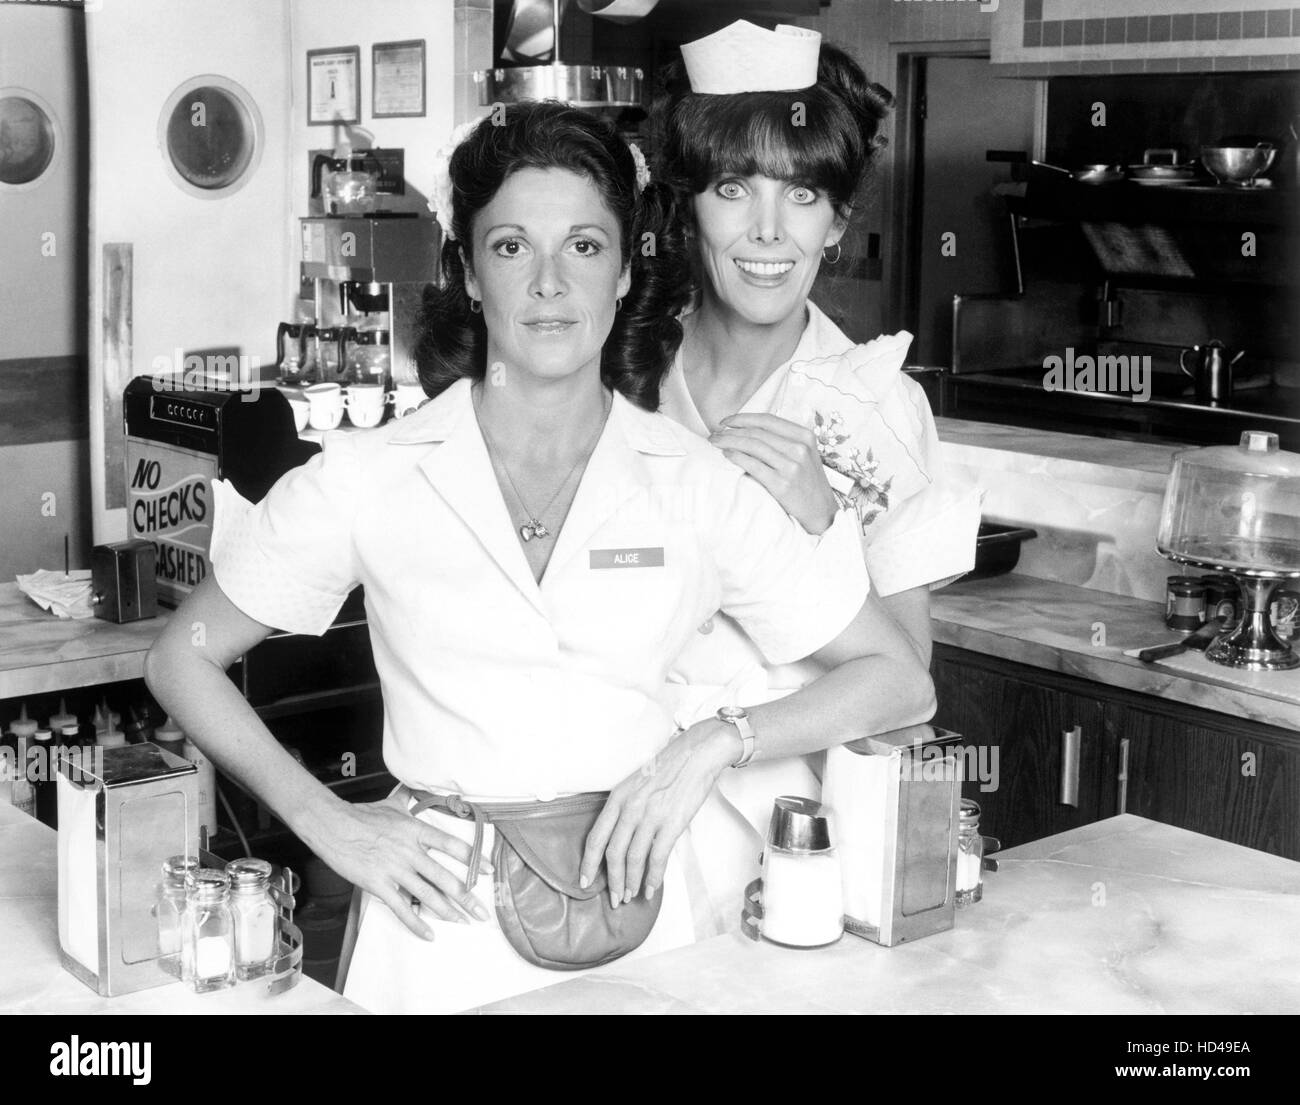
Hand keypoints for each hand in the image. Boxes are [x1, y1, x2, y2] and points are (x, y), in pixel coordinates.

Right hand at [304, 793, 493, 940]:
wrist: (333, 825)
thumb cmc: (361, 815)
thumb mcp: (391, 805)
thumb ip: (407, 801)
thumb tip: (413, 790)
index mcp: (416, 830)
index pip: (452, 846)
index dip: (473, 859)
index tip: (488, 870)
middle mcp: (410, 851)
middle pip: (445, 877)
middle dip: (467, 897)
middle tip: (482, 911)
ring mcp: (395, 869)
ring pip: (428, 895)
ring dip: (448, 911)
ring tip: (462, 922)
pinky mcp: (378, 884)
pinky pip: (401, 908)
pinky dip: (416, 923)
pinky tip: (429, 934)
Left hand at [579, 722, 736, 906]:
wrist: (696, 754)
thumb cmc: (667, 769)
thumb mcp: (635, 784)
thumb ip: (624, 809)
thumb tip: (618, 840)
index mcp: (617, 797)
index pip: (595, 837)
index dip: (588, 864)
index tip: (585, 882)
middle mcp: (630, 807)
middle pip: (613, 854)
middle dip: (613, 881)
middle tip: (614, 899)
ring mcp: (651, 815)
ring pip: (634, 859)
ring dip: (632, 882)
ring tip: (631, 896)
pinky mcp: (672, 823)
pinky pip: (658, 857)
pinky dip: (653, 877)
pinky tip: (651, 888)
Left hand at [709, 412, 837, 533]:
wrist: (821, 512)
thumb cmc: (808, 483)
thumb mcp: (805, 454)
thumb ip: (784, 440)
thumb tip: (749, 430)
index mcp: (805, 436)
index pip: (767, 420)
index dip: (743, 418)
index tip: (726, 422)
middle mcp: (799, 448)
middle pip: (756, 432)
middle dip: (730, 431)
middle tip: (714, 434)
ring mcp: (791, 466)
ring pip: (752, 445)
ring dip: (728, 442)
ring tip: (715, 443)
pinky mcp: (781, 484)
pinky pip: (752, 465)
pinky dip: (736, 456)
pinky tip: (726, 455)